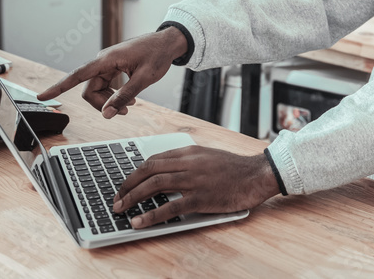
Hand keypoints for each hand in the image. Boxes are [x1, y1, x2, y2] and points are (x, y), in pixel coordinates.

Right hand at [37, 27, 186, 118]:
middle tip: (124, 112)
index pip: (76, 75)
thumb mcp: (144, 79)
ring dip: (110, 100)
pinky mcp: (113, 67)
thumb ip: (125, 96)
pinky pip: (105, 85)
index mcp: (107, 59)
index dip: (58, 87)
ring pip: (97, 89)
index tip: (41, 97)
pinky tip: (129, 100)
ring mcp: (107, 64)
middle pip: (90, 89)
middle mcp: (103, 60)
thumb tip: (107, 114)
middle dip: (103, 103)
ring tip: (129, 106)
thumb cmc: (158, 55)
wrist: (167, 42)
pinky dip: (114, 94)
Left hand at [112, 146, 277, 227]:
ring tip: (120, 209)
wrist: (257, 175)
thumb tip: (164, 173)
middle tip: (116, 198)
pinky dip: (151, 215)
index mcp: (190, 151)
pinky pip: (171, 206)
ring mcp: (195, 180)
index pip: (153, 159)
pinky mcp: (201, 198)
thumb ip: (187, 162)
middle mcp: (189, 163)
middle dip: (127, 185)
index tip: (125, 184)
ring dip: (132, 198)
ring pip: (154, 186)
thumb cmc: (234, 168)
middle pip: (149, 170)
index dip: (135, 173)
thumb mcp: (208, 156)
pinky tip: (139, 222)